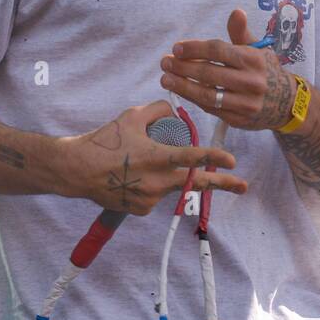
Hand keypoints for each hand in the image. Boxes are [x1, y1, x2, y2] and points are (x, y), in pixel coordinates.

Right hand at [59, 100, 246, 214]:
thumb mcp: (132, 116)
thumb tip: (175, 113)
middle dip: (222, 183)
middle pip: (196, 183)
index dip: (214, 157)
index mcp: (157, 156)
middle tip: (242, 185)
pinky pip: (155, 195)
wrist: (77, 170)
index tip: (232, 160)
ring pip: (171, 185)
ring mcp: (150, 197)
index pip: (192, 157)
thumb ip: (158, 111)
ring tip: (139, 164)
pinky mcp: (141, 209)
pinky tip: (132, 176)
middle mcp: (157, 180)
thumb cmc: (105, 140)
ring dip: (168, 175)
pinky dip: (151, 185)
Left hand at [159, 9, 297, 130]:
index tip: (177, 48)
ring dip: (183, 87)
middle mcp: (251, 81)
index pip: (218, 51)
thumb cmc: (266, 70)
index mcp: (253, 59)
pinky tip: (182, 91)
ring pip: (208, 95)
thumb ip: (241, 33)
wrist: (287, 103)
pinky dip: (194, 100)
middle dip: (183, 68)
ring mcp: (245, 103)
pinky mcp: (240, 120)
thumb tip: (236, 11)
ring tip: (166, 79)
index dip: (195, 48)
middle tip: (164, 63)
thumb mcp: (258, 49)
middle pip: (209, 73)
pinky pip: (212, 109)